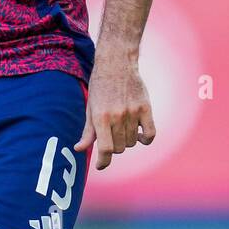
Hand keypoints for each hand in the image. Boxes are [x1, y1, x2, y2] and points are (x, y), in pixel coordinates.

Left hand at [75, 49, 155, 170]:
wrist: (116, 63)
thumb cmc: (100, 87)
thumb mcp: (90, 108)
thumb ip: (87, 131)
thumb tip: (79, 149)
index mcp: (101, 117)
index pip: (106, 149)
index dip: (103, 161)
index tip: (101, 165)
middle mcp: (117, 116)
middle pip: (119, 148)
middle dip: (114, 147)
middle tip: (111, 136)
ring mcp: (133, 112)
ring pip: (132, 142)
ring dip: (127, 141)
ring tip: (122, 129)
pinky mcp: (145, 108)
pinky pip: (149, 134)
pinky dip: (145, 139)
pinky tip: (139, 135)